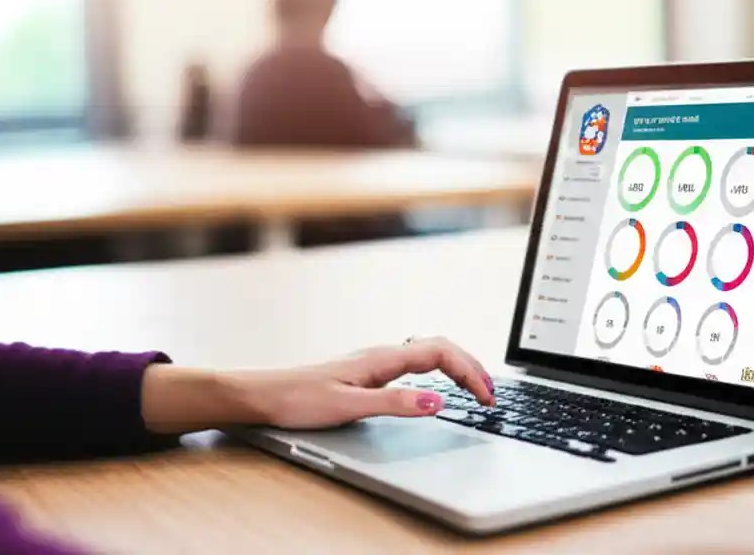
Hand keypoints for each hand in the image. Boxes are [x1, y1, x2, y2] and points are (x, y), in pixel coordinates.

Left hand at [141, 337, 494, 433]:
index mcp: (382, 358)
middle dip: (471, 367)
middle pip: (441, 348)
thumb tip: (437, 401)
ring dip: (457, 367)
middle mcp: (382, 354)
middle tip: (491, 393)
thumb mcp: (349, 406)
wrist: (262, 394)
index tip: (486, 396)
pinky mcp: (368, 372)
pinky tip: (438, 387)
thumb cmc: (297, 398)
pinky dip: (439, 371)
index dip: (469, 372)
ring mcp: (376, 362)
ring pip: (429, 353)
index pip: (441, 353)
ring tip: (475, 388)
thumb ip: (395, 404)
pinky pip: (415, 363)